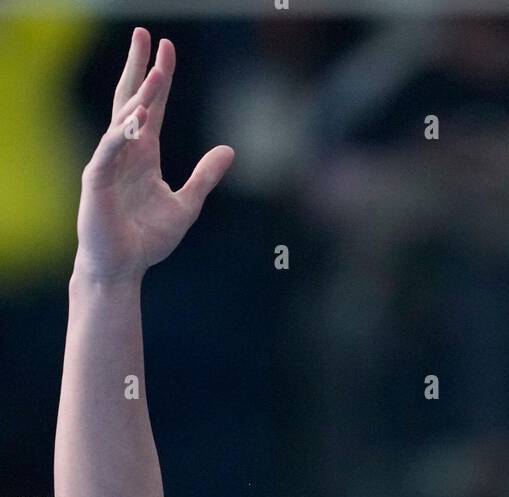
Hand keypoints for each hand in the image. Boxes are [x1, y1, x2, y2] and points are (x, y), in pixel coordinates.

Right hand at [76, 27, 234, 281]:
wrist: (123, 268)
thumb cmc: (147, 240)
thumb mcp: (186, 206)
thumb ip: (205, 177)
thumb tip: (229, 150)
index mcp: (144, 154)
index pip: (153, 107)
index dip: (160, 78)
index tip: (167, 49)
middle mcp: (125, 152)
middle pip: (131, 99)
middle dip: (139, 67)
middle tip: (145, 34)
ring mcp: (108, 163)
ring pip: (123, 120)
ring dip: (139, 97)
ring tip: (155, 75)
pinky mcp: (97, 180)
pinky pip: (108, 151)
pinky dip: (121, 134)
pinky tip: (135, 119)